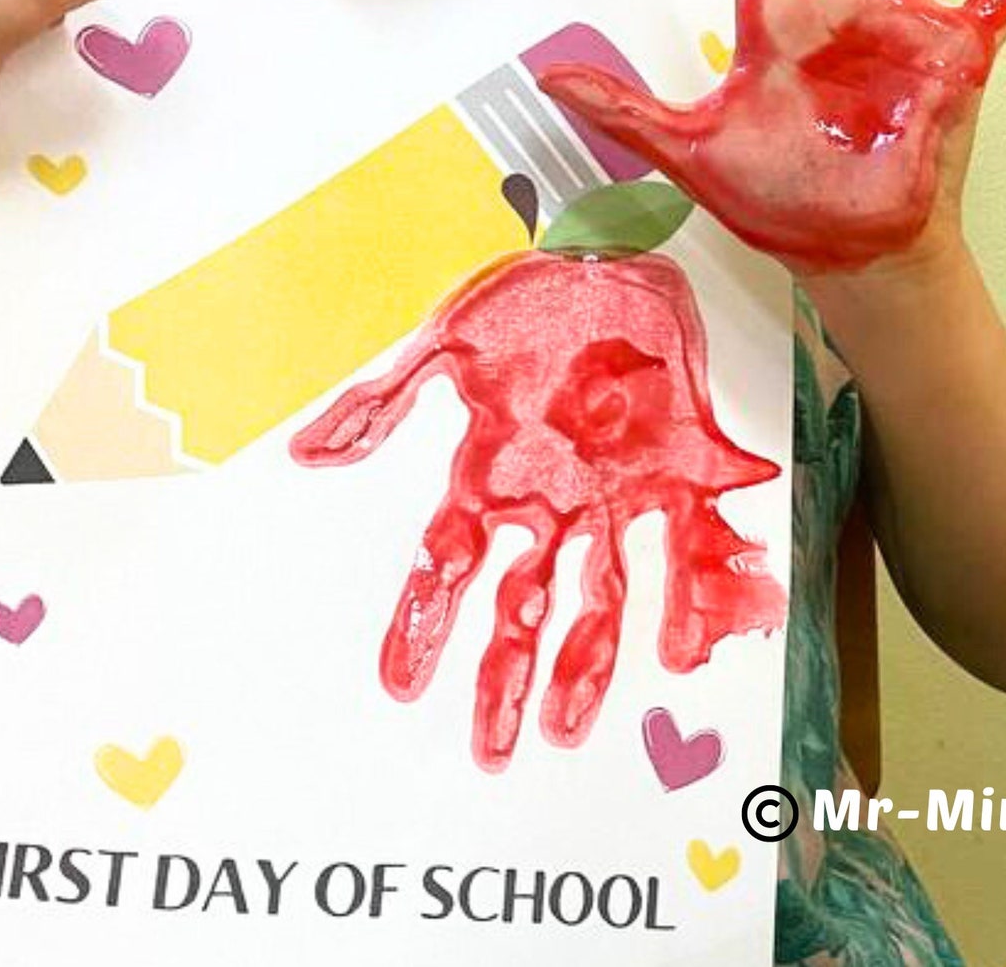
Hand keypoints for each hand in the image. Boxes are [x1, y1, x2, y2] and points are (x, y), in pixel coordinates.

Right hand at [290, 248, 784, 771]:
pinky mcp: (681, 470)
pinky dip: (694, 597)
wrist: (622, 255)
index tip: (398, 687)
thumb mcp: (454, 342)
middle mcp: (555, 498)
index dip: (423, 625)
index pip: (450, 565)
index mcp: (498, 471)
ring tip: (570, 729)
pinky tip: (688, 653)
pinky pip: (690, 546)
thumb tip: (311, 452)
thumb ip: (387, 399)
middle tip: (491, 750)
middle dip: (505, 678)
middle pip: (523, 605)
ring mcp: (618, 492)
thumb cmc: (536, 293)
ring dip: (588, 663)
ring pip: (602, 595)